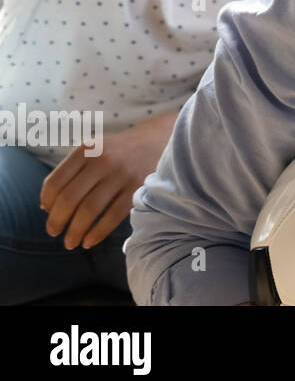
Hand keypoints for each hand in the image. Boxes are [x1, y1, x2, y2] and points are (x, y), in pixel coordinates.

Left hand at [40, 111, 177, 249]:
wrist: (161, 138)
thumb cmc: (121, 151)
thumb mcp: (95, 150)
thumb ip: (72, 172)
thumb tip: (47, 208)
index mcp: (86, 149)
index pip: (55, 182)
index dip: (47, 204)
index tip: (48, 215)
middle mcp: (102, 159)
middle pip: (69, 199)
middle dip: (57, 222)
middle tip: (54, 233)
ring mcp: (122, 174)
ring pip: (89, 210)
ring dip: (75, 231)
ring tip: (71, 242)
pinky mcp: (138, 187)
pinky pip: (112, 216)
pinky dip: (97, 233)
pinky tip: (89, 241)